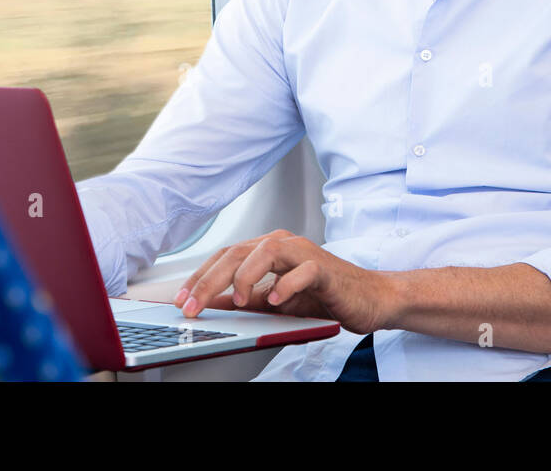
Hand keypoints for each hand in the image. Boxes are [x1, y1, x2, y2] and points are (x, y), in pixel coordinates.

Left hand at [172, 229, 393, 334]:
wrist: (370, 298)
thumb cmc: (325, 295)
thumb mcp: (277, 300)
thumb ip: (247, 298)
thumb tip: (211, 303)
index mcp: (269, 248)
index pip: (225, 256)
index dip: (199, 277)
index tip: (180, 300)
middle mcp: (283, 244)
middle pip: (237, 253)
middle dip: (209, 281)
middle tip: (191, 305)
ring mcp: (304, 253)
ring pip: (265, 252)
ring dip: (243, 278)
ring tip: (234, 301)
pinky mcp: (325, 268)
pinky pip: (301, 271)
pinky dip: (285, 285)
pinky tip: (274, 301)